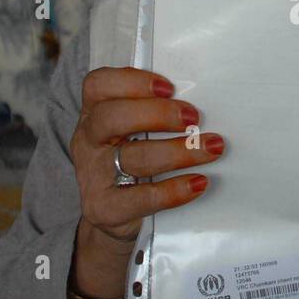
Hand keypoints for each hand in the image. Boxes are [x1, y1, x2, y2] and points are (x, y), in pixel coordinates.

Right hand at [70, 67, 224, 295]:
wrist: (115, 216)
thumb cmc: (134, 161)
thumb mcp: (134, 132)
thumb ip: (154, 113)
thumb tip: (205, 101)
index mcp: (93, 112)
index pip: (98, 85)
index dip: (132, 81)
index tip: (169, 87)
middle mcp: (88, 140)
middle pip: (111, 117)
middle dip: (157, 114)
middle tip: (193, 118)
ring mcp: (92, 175)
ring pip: (133, 157)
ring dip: (178, 151)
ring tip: (210, 149)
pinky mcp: (103, 208)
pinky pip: (140, 198)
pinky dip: (173, 190)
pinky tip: (197, 183)